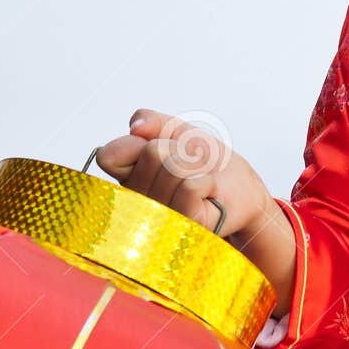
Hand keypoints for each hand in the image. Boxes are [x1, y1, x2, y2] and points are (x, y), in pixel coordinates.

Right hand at [93, 108, 269, 238]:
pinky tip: (208, 193)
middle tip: (191, 165)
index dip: (139, 143)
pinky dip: (207, 180)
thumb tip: (136, 126)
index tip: (163, 148)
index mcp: (126, 180)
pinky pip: (191, 186)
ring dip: (197, 165)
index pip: (109, 156)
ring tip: (201, 179)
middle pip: (151, 153)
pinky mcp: (183, 227)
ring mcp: (158, 219)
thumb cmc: (206, 163)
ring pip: (172, 168)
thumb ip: (151, 122)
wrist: (239, 188)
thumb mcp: (176, 132)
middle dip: (179, 150)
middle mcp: (136, 204)